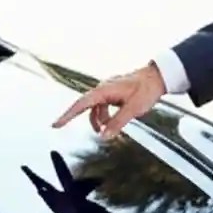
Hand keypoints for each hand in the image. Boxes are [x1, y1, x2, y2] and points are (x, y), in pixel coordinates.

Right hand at [52, 63, 166, 139]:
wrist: (158, 77)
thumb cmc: (146, 89)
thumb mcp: (133, 109)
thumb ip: (117, 123)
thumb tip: (103, 136)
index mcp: (104, 90)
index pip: (81, 104)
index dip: (67, 115)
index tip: (55, 125)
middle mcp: (103, 89)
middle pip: (86, 107)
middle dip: (84, 120)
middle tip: (64, 127)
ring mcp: (108, 91)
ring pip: (97, 110)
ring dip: (101, 121)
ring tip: (111, 131)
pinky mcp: (114, 93)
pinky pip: (105, 107)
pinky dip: (107, 117)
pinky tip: (116, 123)